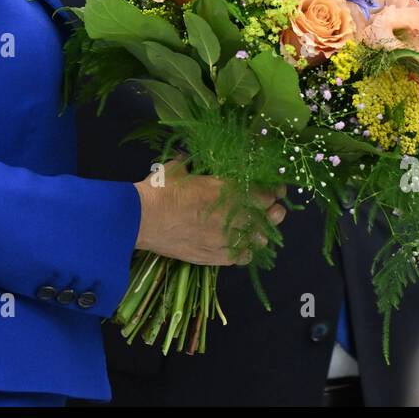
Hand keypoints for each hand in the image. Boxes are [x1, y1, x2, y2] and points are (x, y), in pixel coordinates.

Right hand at [133, 157, 286, 265]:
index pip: (262, 193)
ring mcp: (223, 238)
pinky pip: (240, 257)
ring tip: (260, 229)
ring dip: (262, 233)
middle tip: (277, 209)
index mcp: (225, 189)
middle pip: (266, 217)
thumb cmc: (160, 189)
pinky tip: (244, 247)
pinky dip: (246, 251)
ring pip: (257, 239)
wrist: (141, 218)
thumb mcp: (180, 169)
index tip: (276, 190)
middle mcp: (230, 215)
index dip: (273, 192)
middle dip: (275, 212)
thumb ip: (195, 167)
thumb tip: (192, 160)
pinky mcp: (213, 256)